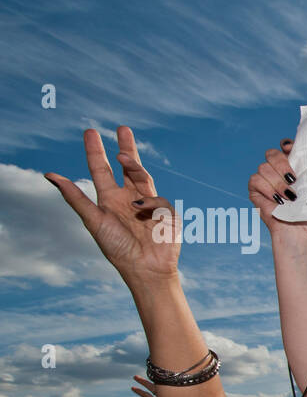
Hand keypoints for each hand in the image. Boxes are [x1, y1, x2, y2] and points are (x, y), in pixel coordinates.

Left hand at [45, 127, 179, 286]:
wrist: (145, 269)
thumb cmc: (118, 249)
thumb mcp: (93, 220)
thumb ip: (75, 196)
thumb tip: (50, 175)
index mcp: (110, 200)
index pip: (101, 170)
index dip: (95, 152)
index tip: (91, 132)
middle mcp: (129, 198)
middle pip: (127, 167)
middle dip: (126, 148)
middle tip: (122, 128)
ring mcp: (149, 204)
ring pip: (142, 176)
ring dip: (132, 164)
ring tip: (122, 156)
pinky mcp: (167, 212)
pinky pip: (157, 198)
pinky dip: (148, 203)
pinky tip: (141, 213)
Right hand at [248, 138, 306, 247]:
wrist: (300, 230)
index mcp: (292, 165)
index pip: (285, 146)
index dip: (287, 145)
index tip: (290, 149)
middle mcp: (277, 170)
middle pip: (272, 154)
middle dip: (282, 165)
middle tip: (294, 180)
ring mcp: (265, 179)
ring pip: (264, 168)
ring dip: (277, 182)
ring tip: (290, 197)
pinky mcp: (255, 190)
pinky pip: (255, 180)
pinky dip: (268, 190)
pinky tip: (278, 200)